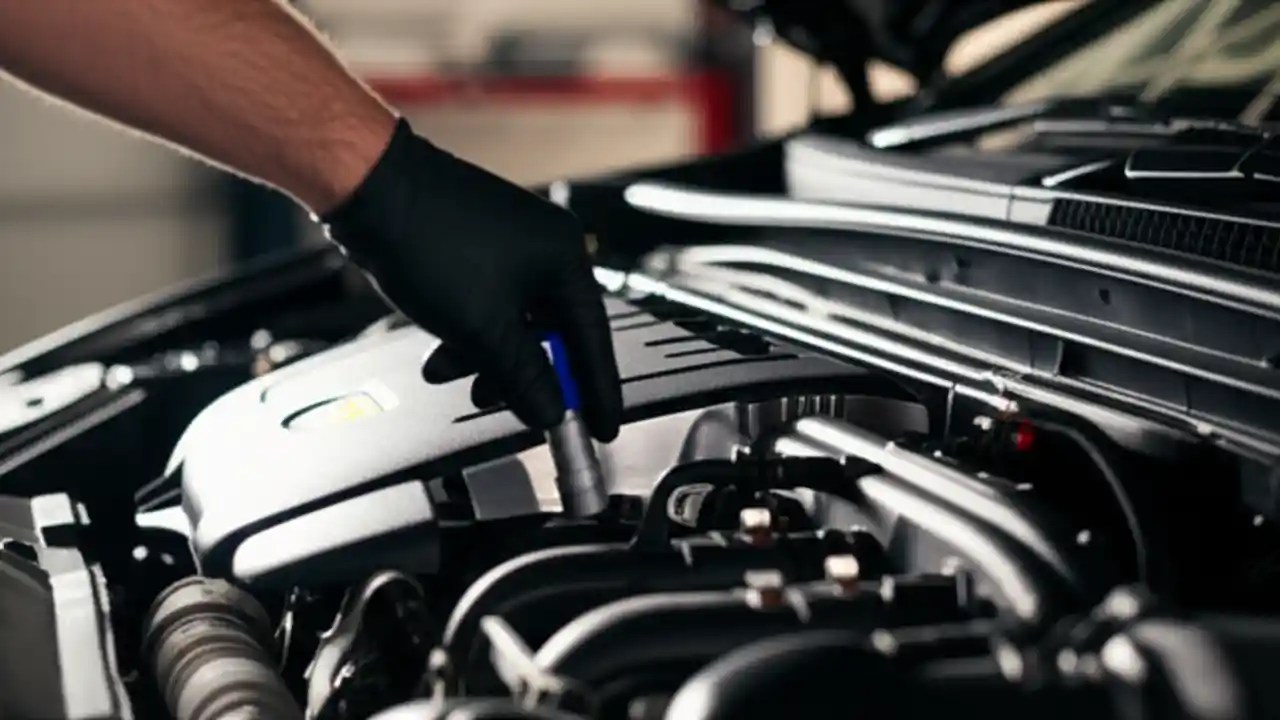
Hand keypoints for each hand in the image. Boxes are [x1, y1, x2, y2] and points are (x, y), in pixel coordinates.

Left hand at [320, 119, 621, 441]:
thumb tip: (551, 411)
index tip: (602, 424)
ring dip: (488, 359)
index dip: (596, 388)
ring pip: (514, 323)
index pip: (593, 337)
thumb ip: (524, 378)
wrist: (369, 189)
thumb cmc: (427, 239)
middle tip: (523, 411)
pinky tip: (443, 353)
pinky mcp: (477, 248)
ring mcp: (510, 245)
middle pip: (551, 333)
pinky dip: (470, 334)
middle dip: (526, 376)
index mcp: (563, 257)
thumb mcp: (483, 329)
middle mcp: (544, 247)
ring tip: (459, 381)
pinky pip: (488, 305)